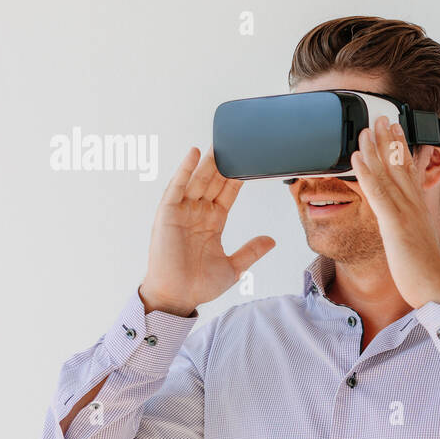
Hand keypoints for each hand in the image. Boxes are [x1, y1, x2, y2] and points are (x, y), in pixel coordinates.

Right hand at [139, 147, 275, 315]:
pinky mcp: (167, 214)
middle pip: (214, 181)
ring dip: (208, 161)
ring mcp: (182, 211)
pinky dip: (184, 169)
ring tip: (219, 142)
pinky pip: (177, 187)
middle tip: (235, 141)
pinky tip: (194, 154)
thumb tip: (272, 240)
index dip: (237, 177)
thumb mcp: (234, 267)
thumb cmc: (198, 284)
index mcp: (213, 222)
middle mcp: (197, 213)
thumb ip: (251, 251)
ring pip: (198, 180)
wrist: (178, 297)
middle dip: (224, 162)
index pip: (228, 192)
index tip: (249, 160)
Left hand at [350, 116, 439, 308]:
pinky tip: (357, 157)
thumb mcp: (414, 243)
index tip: (394, 129)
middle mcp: (413, 205)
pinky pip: (378, 193)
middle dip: (389, 139)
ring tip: (364, 128)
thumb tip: (399, 223)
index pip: (408, 172)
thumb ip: (406, 228)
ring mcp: (405, 212)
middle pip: (399, 165)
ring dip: (375, 148)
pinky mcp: (396, 223)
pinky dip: (366, 172)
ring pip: (388, 173)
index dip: (400, 148)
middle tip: (380, 117)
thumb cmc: (425, 271)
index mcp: (417, 209)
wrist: (436, 287)